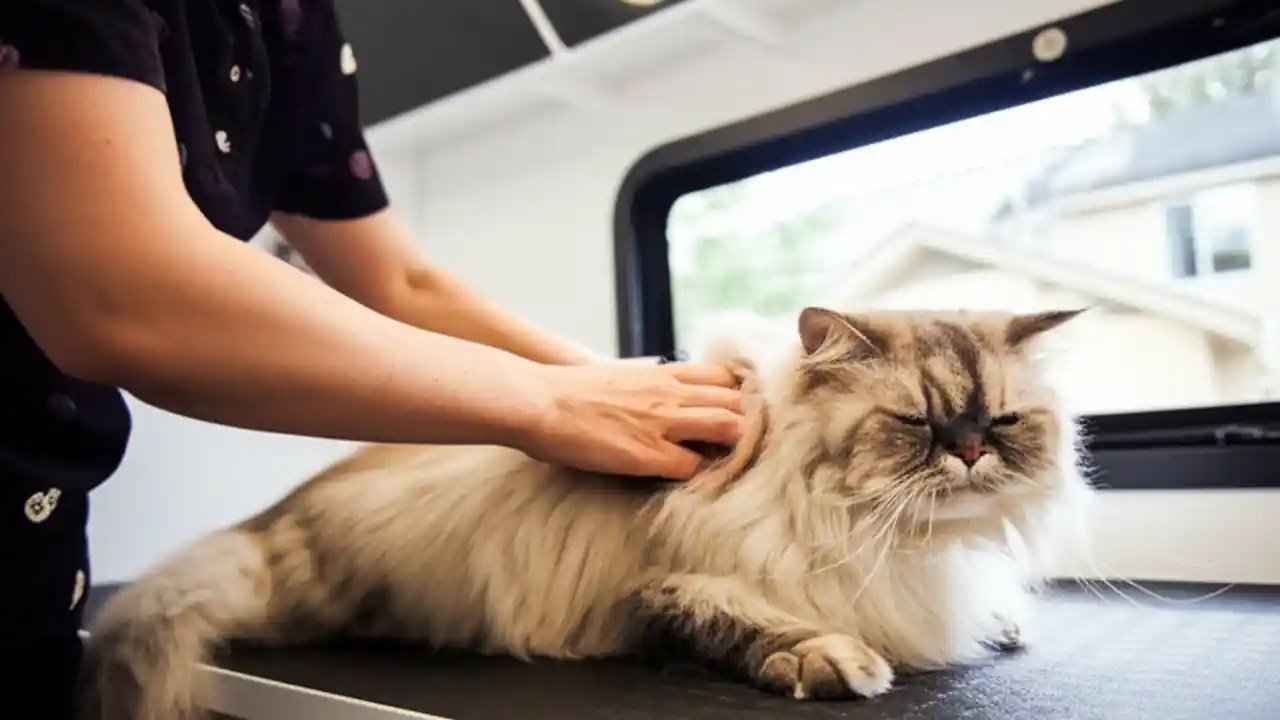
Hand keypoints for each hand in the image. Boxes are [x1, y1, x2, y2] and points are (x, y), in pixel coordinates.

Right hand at [516, 362, 744, 479]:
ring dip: (733, 448)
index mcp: (661, 373)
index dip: (735, 399)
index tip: (733, 417)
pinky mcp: (649, 455)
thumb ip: (643, 384)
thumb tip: (654, 394)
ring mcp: (663, 423)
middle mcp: (669, 393)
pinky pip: (696, 467)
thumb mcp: (615, 376)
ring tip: (725, 466)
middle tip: (738, 448)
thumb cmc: (566, 392)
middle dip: (745, 424)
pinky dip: (701, 477)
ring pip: (729, 428)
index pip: (723, 378)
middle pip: (735, 402)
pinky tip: (694, 485)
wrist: (538, 400)